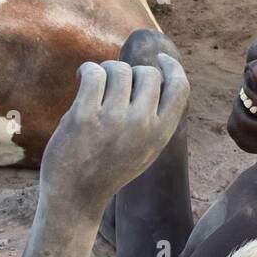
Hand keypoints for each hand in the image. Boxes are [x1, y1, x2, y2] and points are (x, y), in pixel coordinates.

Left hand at [38, 55, 188, 219]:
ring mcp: (114, 120)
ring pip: (118, 69)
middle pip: (147, 73)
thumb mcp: (146, 148)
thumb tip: (156, 73)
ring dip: (106, 70)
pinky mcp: (84, 116)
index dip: (172, 66)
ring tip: (96, 84)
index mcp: (161, 133)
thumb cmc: (110, 168)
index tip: (160, 59)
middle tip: (114, 85)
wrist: (76, 197)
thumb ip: (156, 118)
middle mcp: (142, 125)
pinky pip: (94, 73)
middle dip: (131, 73)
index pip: (180, 87)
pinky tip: (82, 77)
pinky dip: (88, 70)